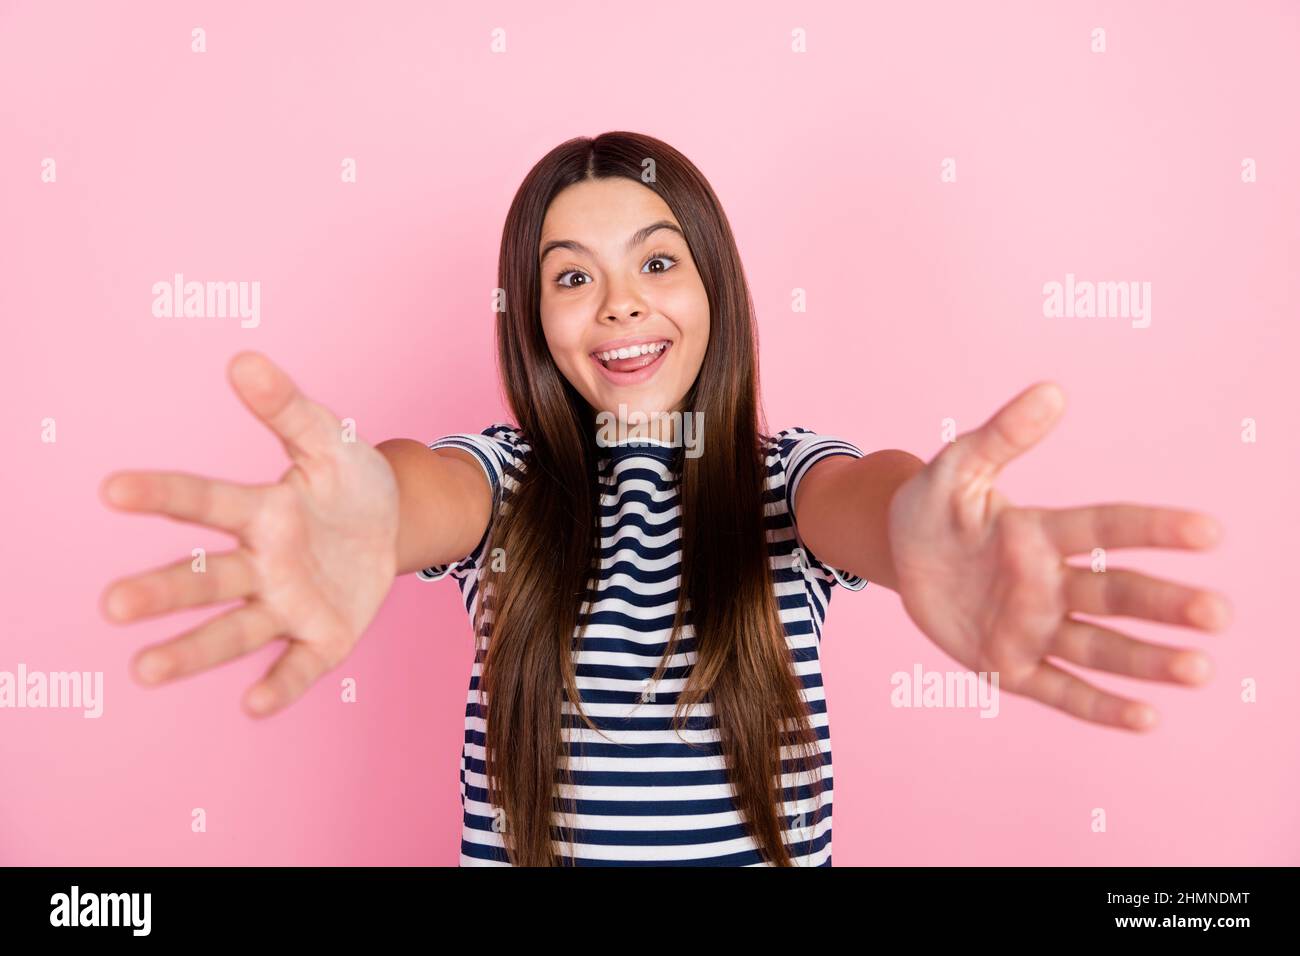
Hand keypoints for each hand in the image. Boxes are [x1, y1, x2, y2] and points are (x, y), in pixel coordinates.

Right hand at [98, 351, 399, 717]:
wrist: (396, 523)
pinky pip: (297, 666)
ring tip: (144, 670)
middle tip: (112, 604)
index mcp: (260, 512)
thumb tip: (243, 359)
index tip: (112, 488)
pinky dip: (278, 685)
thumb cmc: (349, 481)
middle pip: (205, 579)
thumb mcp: (330, 440)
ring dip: (193, 651)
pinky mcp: (322, 638)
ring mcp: (289, 605)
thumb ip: (289, 408)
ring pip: (234, 629)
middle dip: (162, 591)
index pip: (204, 502)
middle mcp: (262, 563)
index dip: (162, 494)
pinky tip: (253, 704)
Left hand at [886, 382, 1229, 730]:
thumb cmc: (934, 504)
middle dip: (1165, 605)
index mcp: (1042, 532)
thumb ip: (1002, 436)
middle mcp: (1049, 583)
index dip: (1154, 528)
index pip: (1107, 528)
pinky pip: (1058, 690)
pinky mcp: (1007, 666)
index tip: (1209, 531)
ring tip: (1199, 668)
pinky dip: (1098, 707)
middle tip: (1217, 613)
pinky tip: (1145, 718)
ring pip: (1098, 646)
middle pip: (1115, 594)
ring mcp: (1033, 628)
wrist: (899, 551)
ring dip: (1147, 659)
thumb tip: (1052, 390)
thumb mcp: (957, 467)